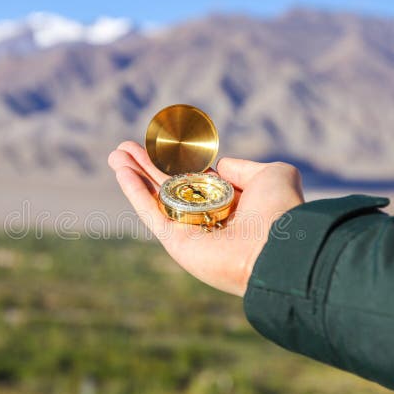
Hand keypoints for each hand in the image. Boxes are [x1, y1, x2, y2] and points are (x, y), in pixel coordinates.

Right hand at [108, 142, 303, 295]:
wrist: (276, 249)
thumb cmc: (279, 210)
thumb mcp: (270, 174)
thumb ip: (243, 167)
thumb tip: (219, 167)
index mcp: (231, 205)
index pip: (196, 179)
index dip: (176, 161)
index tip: (160, 144)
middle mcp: (208, 219)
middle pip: (169, 187)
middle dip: (147, 166)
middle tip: (125, 147)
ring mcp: (190, 232)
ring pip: (155, 199)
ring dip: (133, 176)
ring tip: (115, 154)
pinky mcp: (176, 243)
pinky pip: (151, 213)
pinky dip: (134, 192)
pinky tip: (121, 171)